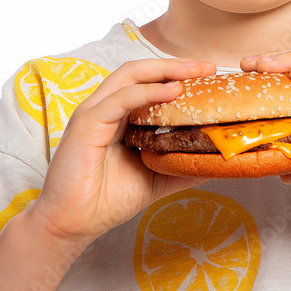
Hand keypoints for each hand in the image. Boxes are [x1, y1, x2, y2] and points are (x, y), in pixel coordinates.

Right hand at [27, 57, 215, 249]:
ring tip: (194, 73)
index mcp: (119, 116)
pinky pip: (119, 99)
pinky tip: (172, 91)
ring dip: (164, 70)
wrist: (73, 224)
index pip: (149, 83)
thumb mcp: (156, 178)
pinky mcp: (86, 124)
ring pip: (129, 76)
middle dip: (176, 66)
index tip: (210, 76)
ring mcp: (94, 112)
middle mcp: (105, 107)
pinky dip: (147, 91)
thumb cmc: (107, 200)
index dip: (179, 75)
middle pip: (141, 71)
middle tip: (208, 68)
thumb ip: (181, 164)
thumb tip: (217, 158)